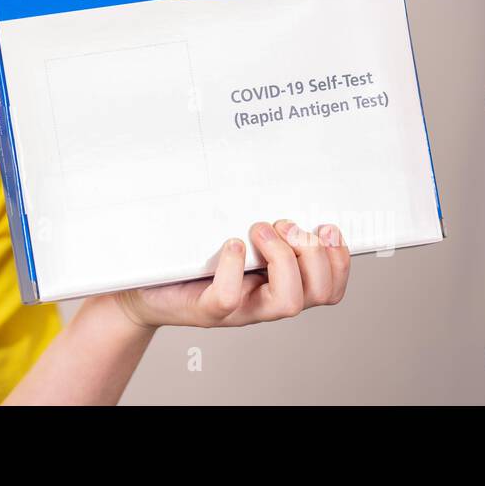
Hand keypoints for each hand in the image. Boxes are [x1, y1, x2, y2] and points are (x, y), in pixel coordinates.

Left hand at [109, 220, 349, 330]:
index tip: (326, 225)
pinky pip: (230, 299)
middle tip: (282, 225)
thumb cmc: (190, 260)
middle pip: (320, 293)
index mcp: (280, 284)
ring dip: (282, 259)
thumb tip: (274, 174)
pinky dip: (234, 268)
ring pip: (288, 303)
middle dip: (312, 253)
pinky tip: (230, 244)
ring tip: (257, 230)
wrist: (144, 288)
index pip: (331, 287)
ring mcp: (239, 310)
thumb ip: (257, 216)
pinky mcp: (207, 310)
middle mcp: (267, 300)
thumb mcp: (230, 233)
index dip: (340, 259)